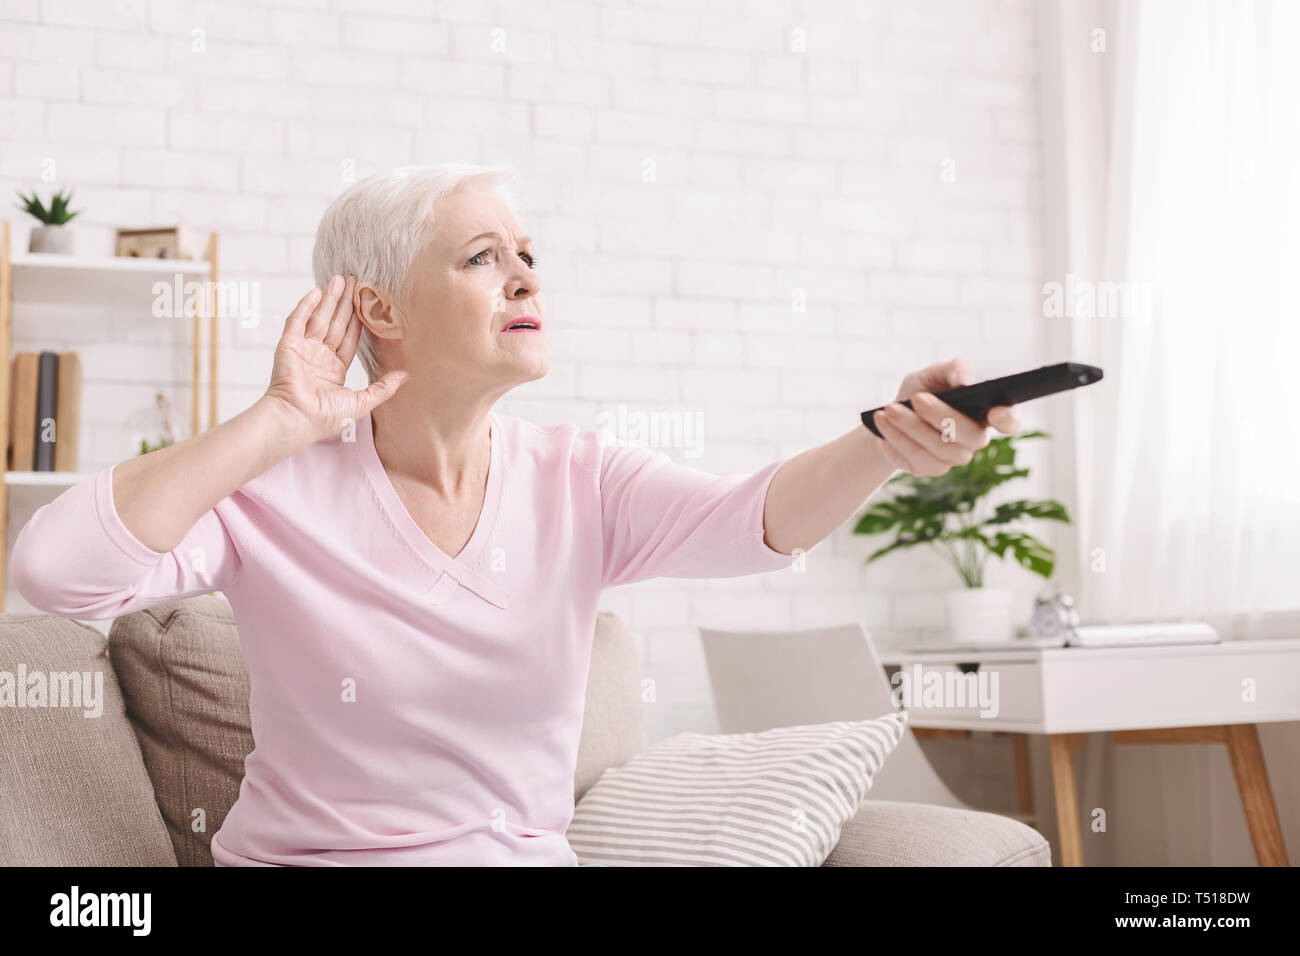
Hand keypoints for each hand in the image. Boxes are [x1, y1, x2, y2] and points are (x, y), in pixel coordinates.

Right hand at [262, 274, 409, 445]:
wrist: (298, 419)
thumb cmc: (326, 417)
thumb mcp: (363, 401)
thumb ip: (384, 387)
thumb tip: (406, 376)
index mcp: (334, 370)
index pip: (349, 338)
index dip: (357, 320)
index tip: (366, 302)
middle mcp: (318, 358)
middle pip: (335, 324)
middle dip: (344, 303)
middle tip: (354, 280)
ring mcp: (303, 351)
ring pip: (319, 318)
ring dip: (328, 298)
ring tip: (339, 278)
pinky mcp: (288, 346)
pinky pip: (297, 321)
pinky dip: (306, 306)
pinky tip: (317, 291)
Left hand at [874, 357, 1020, 476]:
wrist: (891, 414)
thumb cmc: (921, 390)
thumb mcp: (934, 373)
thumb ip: (953, 369)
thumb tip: (966, 381)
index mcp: (985, 412)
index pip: (1009, 421)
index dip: (1008, 419)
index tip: (995, 411)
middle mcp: (975, 439)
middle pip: (969, 435)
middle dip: (941, 415)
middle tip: (917, 398)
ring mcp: (954, 458)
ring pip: (939, 447)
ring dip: (911, 426)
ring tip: (890, 409)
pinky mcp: (930, 469)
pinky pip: (916, 458)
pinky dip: (896, 439)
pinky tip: (883, 424)